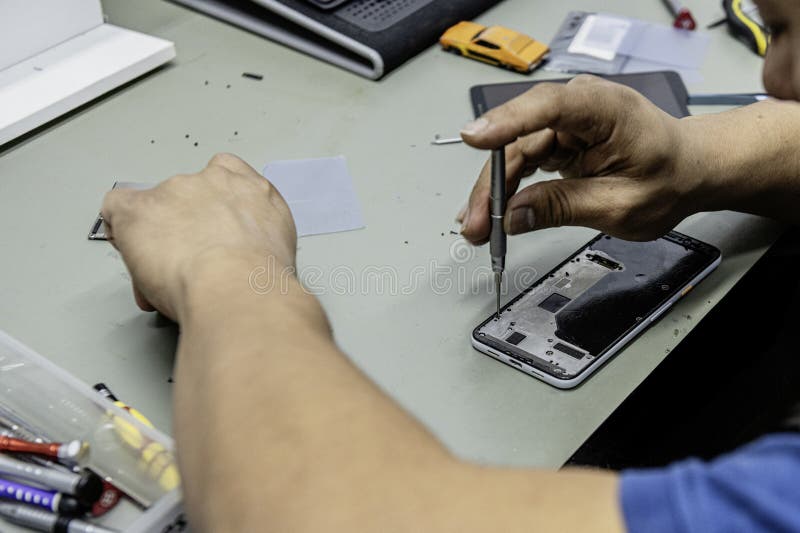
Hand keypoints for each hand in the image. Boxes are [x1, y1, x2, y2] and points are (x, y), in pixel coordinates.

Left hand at [102, 153, 295, 319]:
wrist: (235, 286)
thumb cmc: (259, 280)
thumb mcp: (278, 254)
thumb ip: (256, 242)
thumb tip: (242, 259)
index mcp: (253, 190)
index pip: (228, 172)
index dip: (213, 197)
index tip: (210, 220)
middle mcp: (214, 182)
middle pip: (188, 194)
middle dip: (185, 224)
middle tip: (189, 259)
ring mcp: (175, 191)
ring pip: (155, 207)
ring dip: (157, 234)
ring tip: (165, 270)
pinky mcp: (139, 209)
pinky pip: (117, 206)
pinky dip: (119, 228)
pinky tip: (129, 247)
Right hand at [458, 75, 699, 242]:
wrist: (688, 170)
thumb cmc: (669, 177)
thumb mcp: (619, 204)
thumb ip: (563, 207)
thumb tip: (515, 215)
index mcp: (605, 109)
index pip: (546, 107)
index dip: (506, 122)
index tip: (475, 137)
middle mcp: (579, 107)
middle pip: (519, 140)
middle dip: (492, 184)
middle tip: (477, 223)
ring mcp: (565, 122)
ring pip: (513, 154)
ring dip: (493, 192)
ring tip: (479, 226)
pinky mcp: (557, 140)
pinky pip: (522, 161)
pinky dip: (506, 188)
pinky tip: (491, 210)